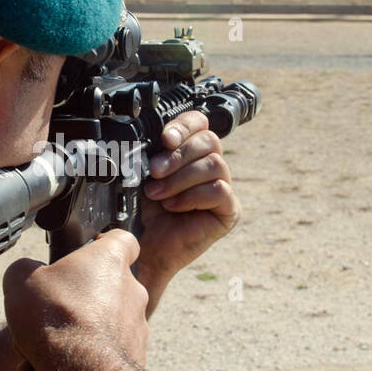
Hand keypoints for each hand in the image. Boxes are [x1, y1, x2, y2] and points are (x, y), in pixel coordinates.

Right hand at [3, 229, 149, 370]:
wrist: (81, 369)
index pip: (122, 239)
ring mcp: (138, 325)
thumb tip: (28, 274)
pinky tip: (66, 367)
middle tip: (56, 313)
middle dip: (84, 299)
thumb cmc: (55, 317)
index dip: (104, 244)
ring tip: (54, 347)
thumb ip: (26, 269)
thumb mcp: (20, 280)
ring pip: (109, 323)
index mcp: (110, 261)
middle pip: (110, 286)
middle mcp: (133, 290)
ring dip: (85, 331)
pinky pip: (111, 352)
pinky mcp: (137, 355)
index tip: (88, 254)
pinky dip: (91, 357)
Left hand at [134, 111, 240, 303]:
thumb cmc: (143, 212)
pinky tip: (174, 207)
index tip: (165, 139)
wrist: (143, 247)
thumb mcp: (143, 175)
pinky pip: (219, 190)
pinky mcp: (229, 210)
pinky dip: (192, 197)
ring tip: (159, 195)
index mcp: (190, 152)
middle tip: (154, 172)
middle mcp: (210, 165)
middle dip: (177, 156)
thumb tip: (157, 137)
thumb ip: (153, 153)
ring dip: (181, 179)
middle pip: (209, 140)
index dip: (184, 126)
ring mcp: (223, 187)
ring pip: (214, 164)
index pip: (199, 123)